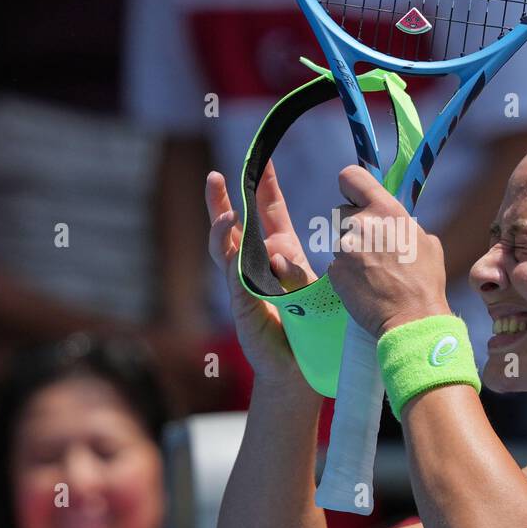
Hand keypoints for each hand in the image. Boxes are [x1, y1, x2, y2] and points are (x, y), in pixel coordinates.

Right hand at [205, 164, 316, 384]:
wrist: (300, 370)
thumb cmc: (310, 328)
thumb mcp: (312, 287)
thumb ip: (296, 267)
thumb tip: (278, 251)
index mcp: (278, 253)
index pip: (268, 211)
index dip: (264, 185)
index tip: (262, 157)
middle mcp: (255, 267)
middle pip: (234, 226)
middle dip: (221, 202)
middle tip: (215, 177)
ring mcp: (245, 287)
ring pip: (225, 252)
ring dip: (221, 231)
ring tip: (224, 212)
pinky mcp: (244, 309)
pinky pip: (235, 282)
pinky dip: (232, 265)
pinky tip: (228, 250)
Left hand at [327, 165, 450, 336]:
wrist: (411, 319)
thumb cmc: (424, 282)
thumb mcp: (427, 243)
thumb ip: (405, 224)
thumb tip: (398, 222)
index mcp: (386, 210)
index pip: (350, 177)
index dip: (350, 186)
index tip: (354, 197)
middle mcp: (362, 223)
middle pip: (341, 212)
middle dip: (352, 226)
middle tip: (371, 247)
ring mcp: (345, 248)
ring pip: (339, 240)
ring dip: (350, 251)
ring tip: (372, 271)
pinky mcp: (334, 271)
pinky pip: (336, 264)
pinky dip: (346, 272)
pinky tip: (364, 285)